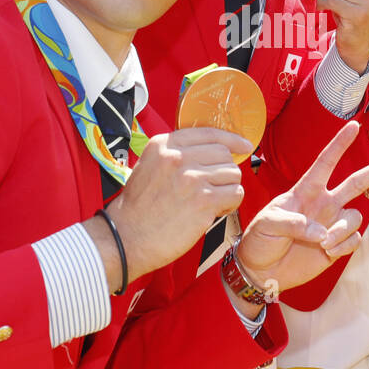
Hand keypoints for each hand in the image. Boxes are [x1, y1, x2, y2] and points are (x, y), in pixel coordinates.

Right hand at [105, 128, 251, 283]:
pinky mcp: (203, 200)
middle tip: (212, 188)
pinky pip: (235, 193)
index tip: (243, 146)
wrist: (126, 236)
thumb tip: (212, 152)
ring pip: (233, 174)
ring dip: (227, 189)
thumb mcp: (149, 166)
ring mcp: (191, 178)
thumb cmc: (138, 208)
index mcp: (164, 145)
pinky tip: (215, 211)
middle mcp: (178, 157)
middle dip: (224, 172)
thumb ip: (176, 155)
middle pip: (224, 154)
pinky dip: (230, 204)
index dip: (231, 140)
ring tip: (210, 202)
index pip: (209, 133)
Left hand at [235, 121, 368, 300]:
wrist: (261, 270)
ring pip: (355, 217)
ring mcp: (331, 224)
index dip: (339, 145)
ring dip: (342, 230)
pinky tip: (327, 251)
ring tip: (324, 242)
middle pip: (356, 182)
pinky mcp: (337, 246)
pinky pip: (354, 240)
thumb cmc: (260, 240)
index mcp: (305, 191)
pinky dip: (343, 246)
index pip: (325, 163)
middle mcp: (323, 204)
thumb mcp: (267, 223)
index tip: (354, 126)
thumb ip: (292, 223)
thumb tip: (321, 231)